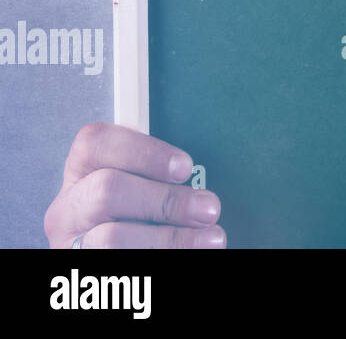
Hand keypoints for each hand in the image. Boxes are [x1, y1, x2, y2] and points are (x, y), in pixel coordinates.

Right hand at [45, 122, 225, 247]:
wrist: (125, 253)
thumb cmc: (141, 217)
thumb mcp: (142, 188)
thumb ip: (159, 176)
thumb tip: (202, 183)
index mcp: (83, 172)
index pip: (96, 143)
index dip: (144, 152)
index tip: (185, 168)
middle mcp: (68, 207)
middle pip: (107, 189)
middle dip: (167, 200)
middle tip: (209, 209)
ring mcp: (70, 242)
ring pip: (112, 237)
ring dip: (171, 237)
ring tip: (211, 238)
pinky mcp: (81, 269)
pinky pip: (121, 263)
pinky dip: (164, 255)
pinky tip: (192, 253)